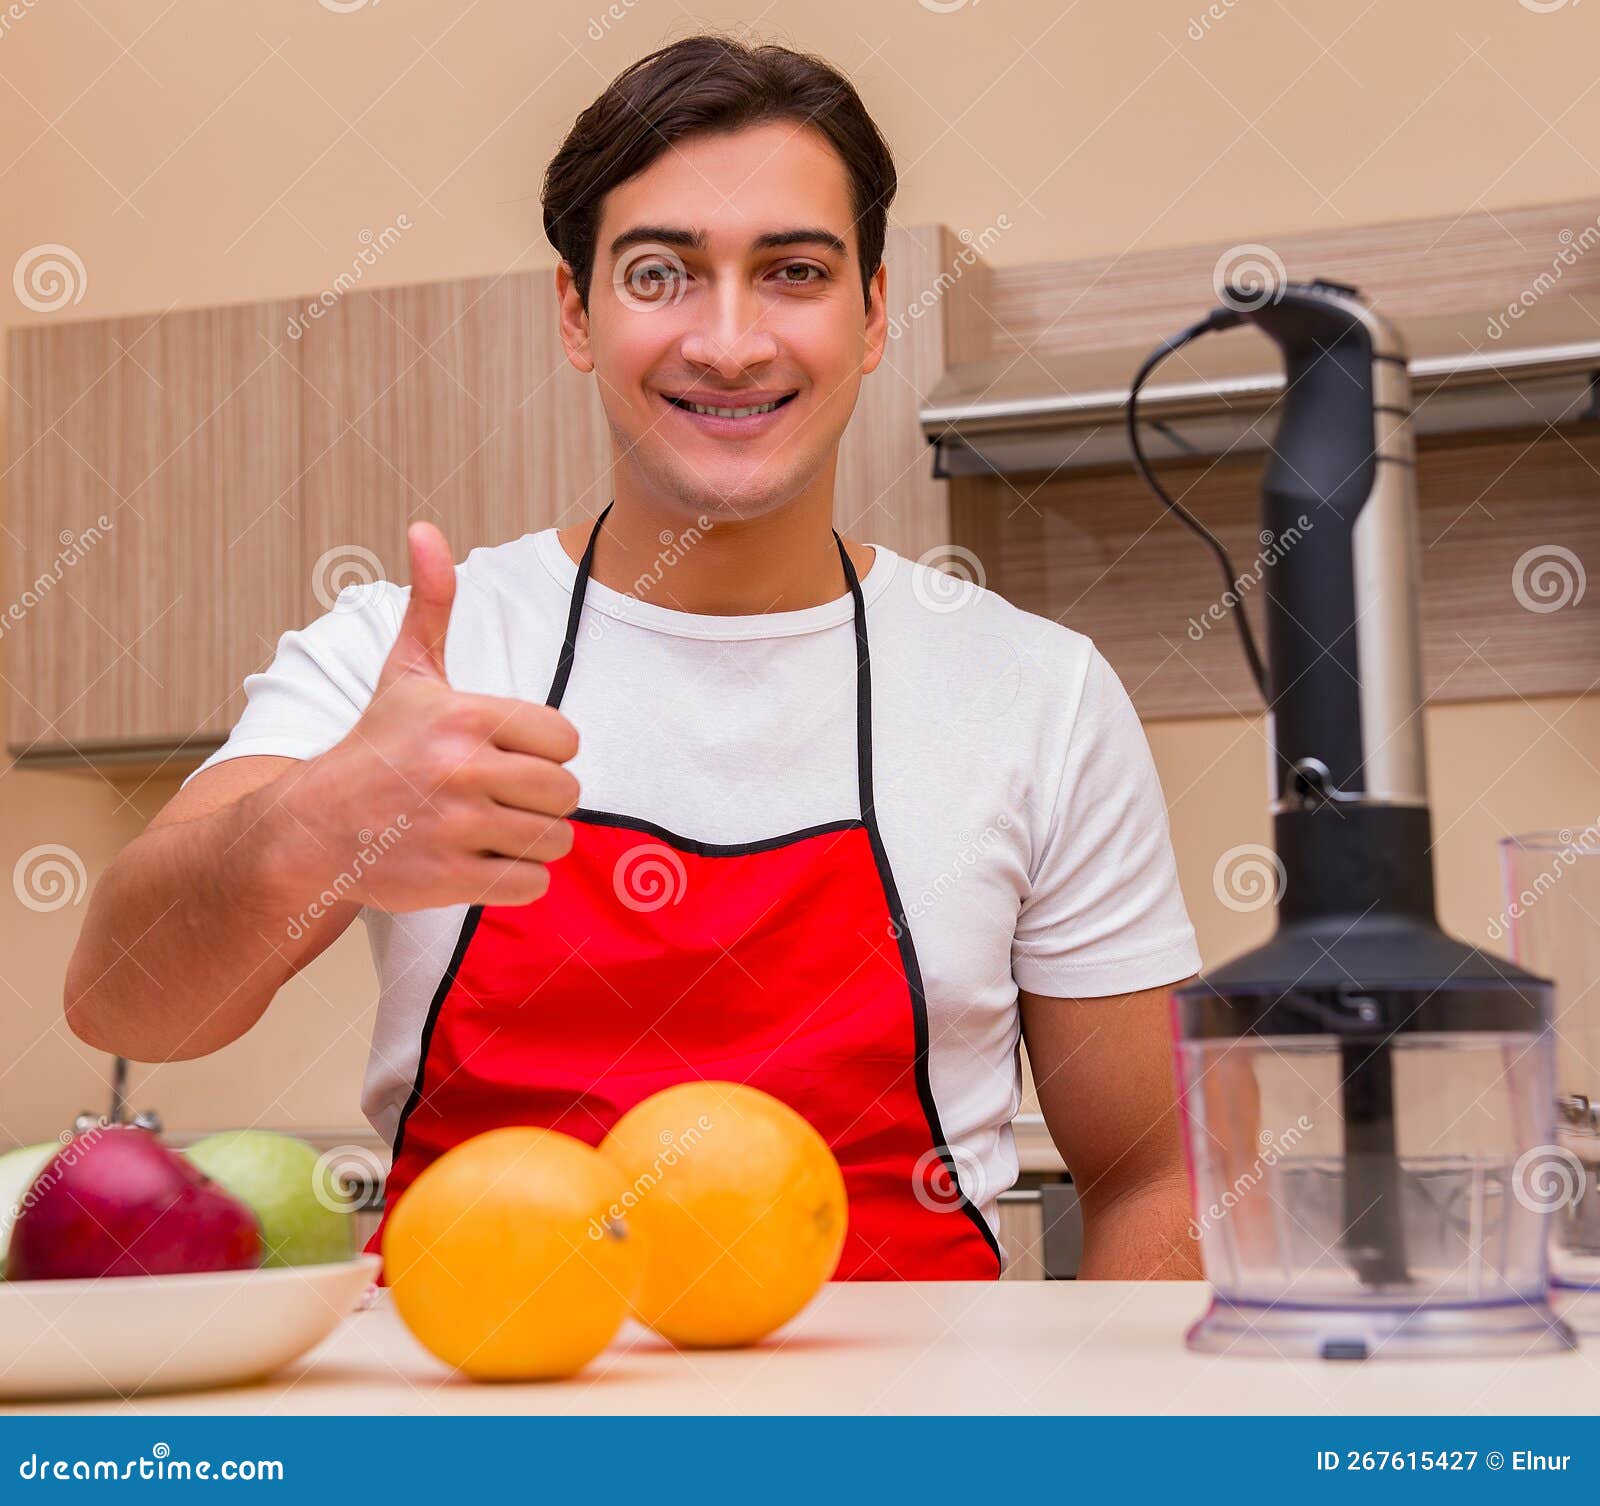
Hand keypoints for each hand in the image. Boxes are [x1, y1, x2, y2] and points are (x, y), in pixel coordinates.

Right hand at [292, 522, 579, 910]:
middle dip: (540, 798)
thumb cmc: (375, 748)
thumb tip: (425, 529)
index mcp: (466, 716)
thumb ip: (432, 604)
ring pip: (553, 839)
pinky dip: (515, 879)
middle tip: (501, 795)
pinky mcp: (450, 880)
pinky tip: (479, 860)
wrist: (311, 829)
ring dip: (530, 839)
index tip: (510, 754)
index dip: (545, 751)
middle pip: (566, 793)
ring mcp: (457, 827)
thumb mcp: (406, 673)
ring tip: (489, 827)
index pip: (566, 739)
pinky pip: (531, 884)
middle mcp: (463, 769)